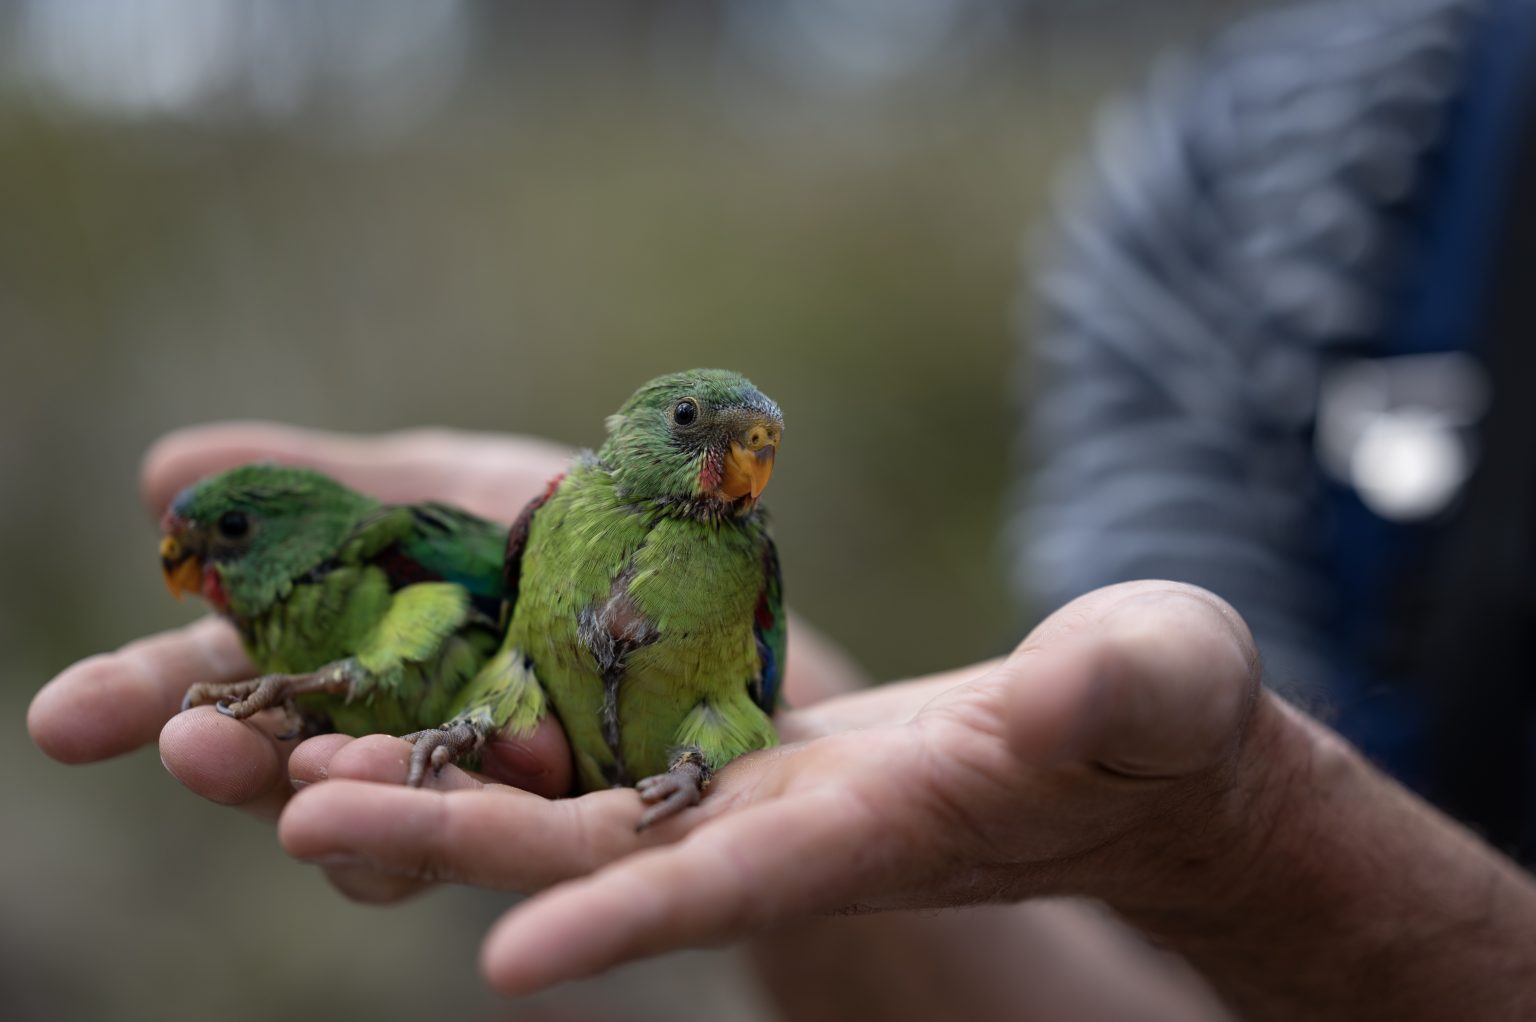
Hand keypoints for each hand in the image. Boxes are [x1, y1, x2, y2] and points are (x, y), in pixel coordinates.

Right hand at [29, 421, 863, 900]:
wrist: (708, 567)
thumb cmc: (562, 523)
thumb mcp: (443, 487)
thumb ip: (324, 489)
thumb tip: (161, 472)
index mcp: (351, 653)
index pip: (232, 685)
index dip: (152, 702)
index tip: (63, 723)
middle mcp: (400, 733)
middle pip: (295, 768)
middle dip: (236, 765)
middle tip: (185, 746)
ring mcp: (484, 783)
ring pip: (397, 820)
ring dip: (352, 804)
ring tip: (314, 783)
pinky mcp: (575, 814)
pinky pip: (525, 829)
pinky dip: (490, 815)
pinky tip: (477, 793)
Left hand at [277, 580, 1287, 993]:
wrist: (1106, 751)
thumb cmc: (1156, 725)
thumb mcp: (1158, 692)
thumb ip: (1133, 691)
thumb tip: (1117, 682)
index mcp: (877, 829)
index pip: (750, 884)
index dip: (640, 920)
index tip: (510, 963)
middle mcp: (775, 826)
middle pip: (600, 849)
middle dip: (459, 843)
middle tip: (300, 813)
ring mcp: (736, 785)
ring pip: (560, 793)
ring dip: (429, 781)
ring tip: (280, 756)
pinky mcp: (719, 741)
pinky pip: (586, 729)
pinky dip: (486, 714)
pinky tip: (388, 678)